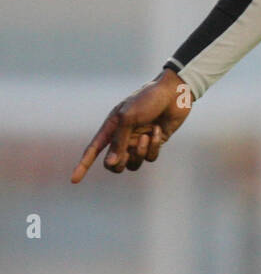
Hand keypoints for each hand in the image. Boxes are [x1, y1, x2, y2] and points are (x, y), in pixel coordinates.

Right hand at [71, 68, 192, 182]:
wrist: (173, 93)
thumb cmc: (147, 100)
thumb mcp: (128, 118)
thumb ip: (119, 141)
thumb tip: (110, 163)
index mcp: (111, 127)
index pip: (92, 150)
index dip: (83, 165)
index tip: (73, 180)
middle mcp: (123, 137)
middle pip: (113, 164)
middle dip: (118, 163)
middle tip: (126, 153)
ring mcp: (139, 142)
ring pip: (133, 164)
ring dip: (139, 153)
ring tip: (146, 137)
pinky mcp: (155, 144)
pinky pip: (150, 157)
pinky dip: (154, 146)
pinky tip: (158, 131)